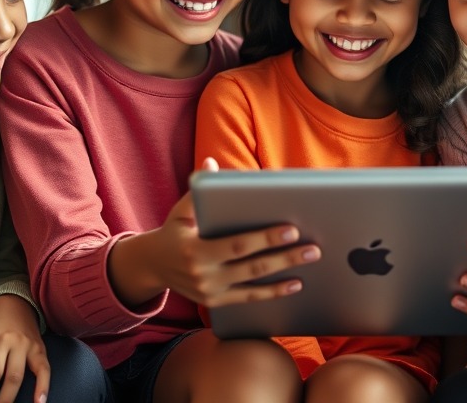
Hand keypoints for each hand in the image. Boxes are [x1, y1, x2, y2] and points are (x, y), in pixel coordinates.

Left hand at [0, 294, 47, 402]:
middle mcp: (19, 343)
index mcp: (0, 339)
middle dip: (2, 399)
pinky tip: (41, 400)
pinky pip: (46, 368)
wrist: (16, 301)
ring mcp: (32, 345)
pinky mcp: (42, 347)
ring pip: (30, 375)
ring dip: (24, 396)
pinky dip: (44, 385)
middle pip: (12, 378)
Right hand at [151, 158, 321, 307]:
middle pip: (253, 266)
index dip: (265, 239)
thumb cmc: (173, 231)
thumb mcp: (180, 211)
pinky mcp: (215, 302)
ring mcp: (210, 291)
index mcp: (195, 250)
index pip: (238, 245)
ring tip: (309, 261)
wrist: (153, 266)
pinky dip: (272, 293)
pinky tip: (294, 284)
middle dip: (285, 257)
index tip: (291, 230)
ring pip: (254, 284)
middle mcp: (204, 275)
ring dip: (285, 275)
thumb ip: (198, 190)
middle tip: (313, 248)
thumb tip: (211, 164)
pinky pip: (248, 298)